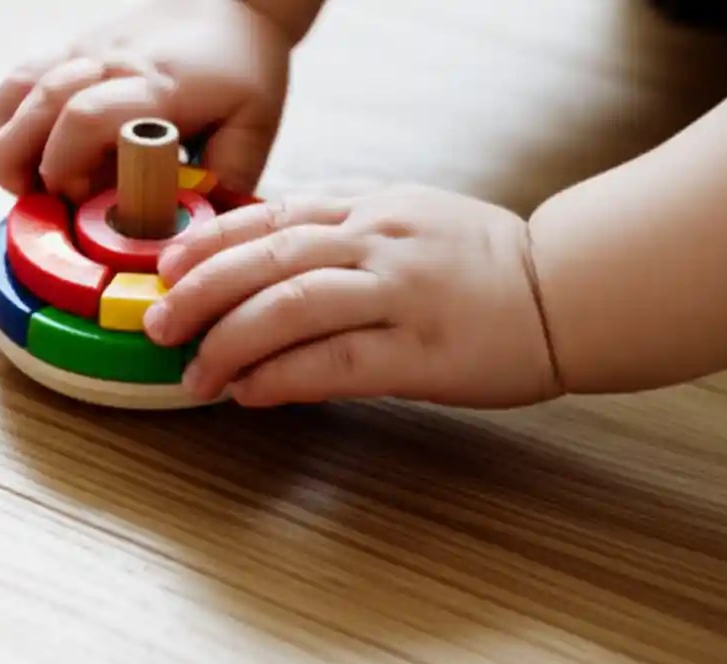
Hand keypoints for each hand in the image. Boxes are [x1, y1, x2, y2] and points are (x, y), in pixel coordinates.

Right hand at [0, 0, 292, 202]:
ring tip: (22, 185)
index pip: (86, 119)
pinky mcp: (68, 50)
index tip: (81, 203)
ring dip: (7, 145)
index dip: (68, 169)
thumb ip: (229, 176)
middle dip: (27, 164)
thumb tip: (193, 225)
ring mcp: (83, 52)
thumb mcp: (255, 126)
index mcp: (158, 87)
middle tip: (47, 203)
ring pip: (17, 91)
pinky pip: (16, 82)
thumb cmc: (243, 72)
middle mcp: (111, 64)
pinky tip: (23, 153)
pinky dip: (5, 122)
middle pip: (40, 105)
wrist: (231, 4)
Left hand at [143, 182, 564, 407]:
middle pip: (268, 259)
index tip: (165, 269)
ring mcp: (401, 294)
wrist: (568, 290)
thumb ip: (336, 227)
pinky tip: (247, 392)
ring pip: (292, 307)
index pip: (270, 217)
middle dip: (200, 291)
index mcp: (369, 207)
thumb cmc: (478, 262)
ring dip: (230, 341)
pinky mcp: (423, 352)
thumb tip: (254, 259)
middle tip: (158, 323)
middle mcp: (378, 241)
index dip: (208, 243)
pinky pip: (335, 362)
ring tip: (194, 372)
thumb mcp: (404, 217)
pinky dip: (281, 377)